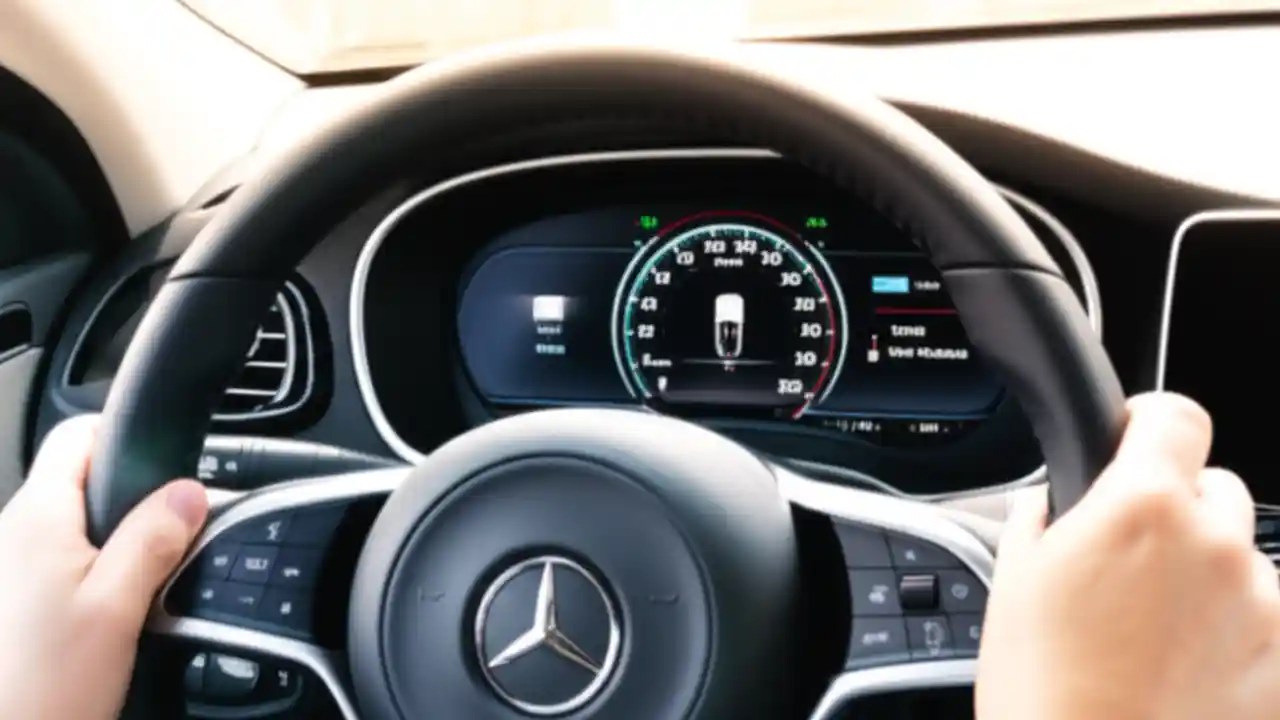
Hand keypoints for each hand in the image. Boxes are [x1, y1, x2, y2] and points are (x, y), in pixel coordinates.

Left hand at [0, 416, 207, 719]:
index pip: (78, 434)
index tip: (169, 464)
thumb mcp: (117, 607)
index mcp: (37, 517)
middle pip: (84, 478)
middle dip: (135, 496)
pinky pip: (67, 560)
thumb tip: (190, 493)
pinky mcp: (16, 598)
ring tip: (146, 581)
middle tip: (171, 534)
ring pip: (78, 522)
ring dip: (119, 539)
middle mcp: (15, 531)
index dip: (128, 437)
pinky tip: (119, 608)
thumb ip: (155, 540)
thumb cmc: (38, 686)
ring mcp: (12, 565)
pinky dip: (99, 570)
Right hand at [977, 393, 1279, 719]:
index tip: (1138, 439)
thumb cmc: (1044, 690)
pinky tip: (1185, 667)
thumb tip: (1057, 501)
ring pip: (1242, 557)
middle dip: (1175, 511)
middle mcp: (1216, 545)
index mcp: (1143, 507)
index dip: (1151, 423)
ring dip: (1207, 574)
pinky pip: (1265, 618)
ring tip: (1155, 631)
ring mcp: (1261, 605)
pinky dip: (1235, 631)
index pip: (1176, 416)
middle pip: (1213, 489)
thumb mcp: (1014, 581)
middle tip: (1130, 563)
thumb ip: (1044, 517)